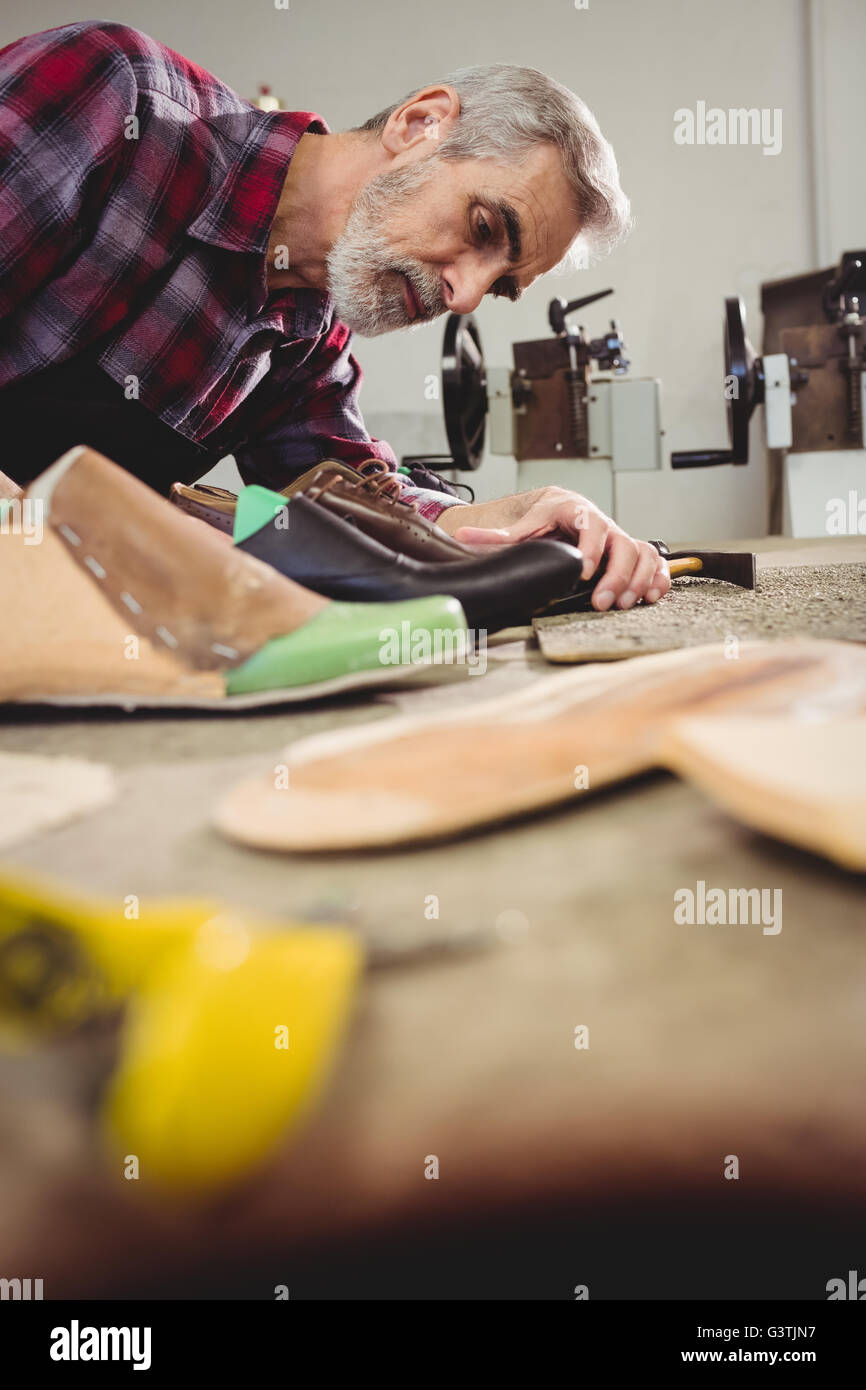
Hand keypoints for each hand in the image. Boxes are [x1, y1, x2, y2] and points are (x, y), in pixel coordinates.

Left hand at [452, 487, 670, 610]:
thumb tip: (462, 537)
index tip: (582, 572)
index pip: (591, 526)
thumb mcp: (521, 525)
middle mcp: (604, 524)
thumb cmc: (544, 519)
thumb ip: (496, 535)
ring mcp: (620, 538)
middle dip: (615, 576)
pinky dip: (657, 578)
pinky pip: (654, 561)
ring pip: (642, 554)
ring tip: (624, 604)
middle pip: (622, 545)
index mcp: (577, 512)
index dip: (590, 549)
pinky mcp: (631, 552)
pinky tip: (651, 596)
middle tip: (601, 602)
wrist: (561, 509)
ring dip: (638, 580)